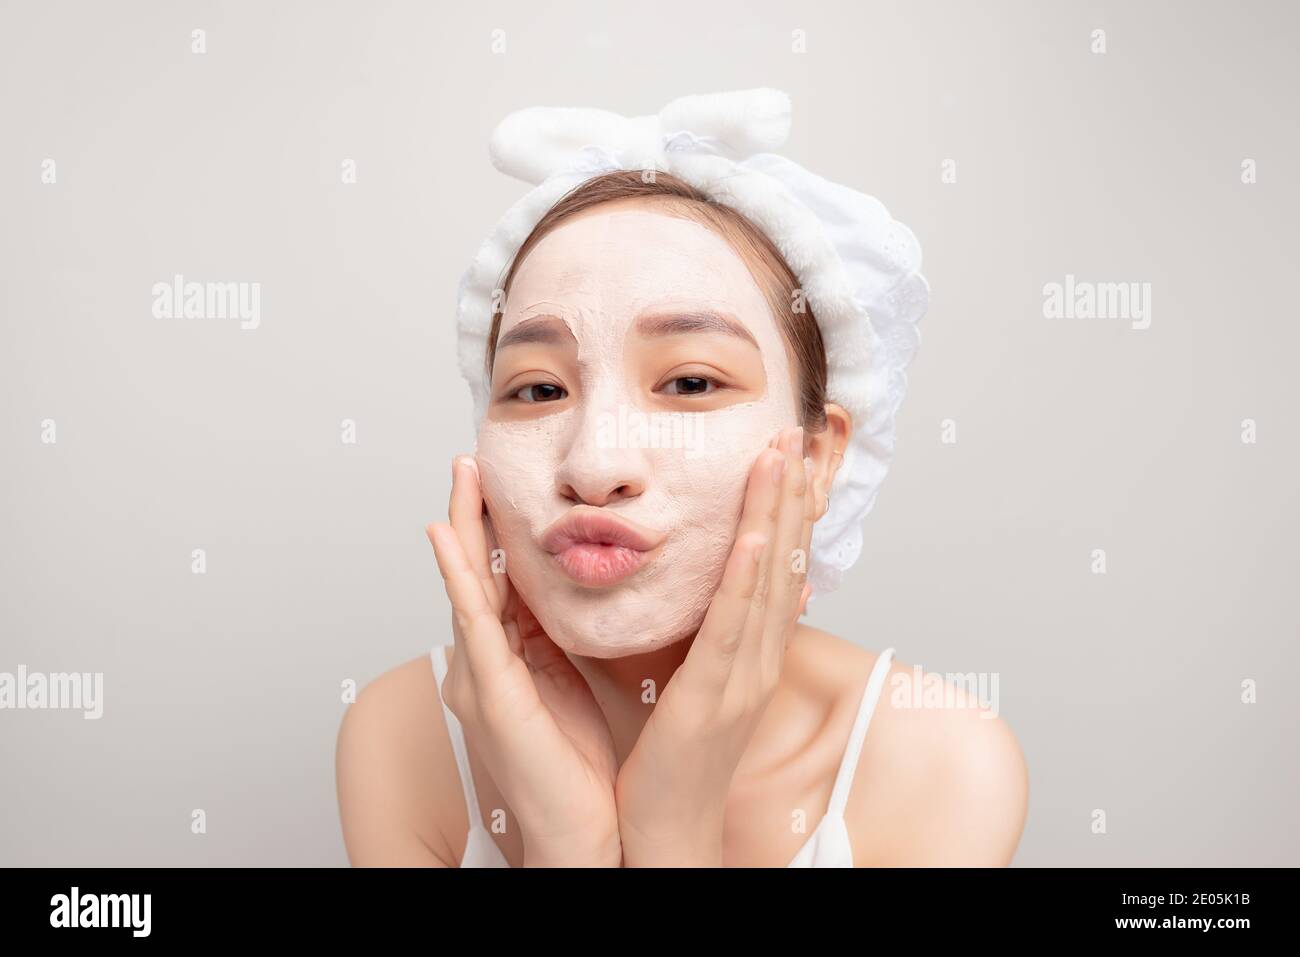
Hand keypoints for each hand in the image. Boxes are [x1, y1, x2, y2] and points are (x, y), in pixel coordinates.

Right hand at [426, 455, 621, 866]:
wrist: (579, 832)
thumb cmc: (574, 766)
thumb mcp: (568, 682)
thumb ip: (555, 638)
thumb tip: (569, 594)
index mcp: (509, 658)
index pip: (500, 580)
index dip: (497, 529)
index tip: (501, 480)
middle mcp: (484, 662)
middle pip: (478, 573)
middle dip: (472, 515)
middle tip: (470, 459)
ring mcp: (480, 676)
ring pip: (468, 587)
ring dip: (460, 530)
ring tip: (459, 478)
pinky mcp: (489, 693)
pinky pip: (472, 624)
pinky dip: (458, 578)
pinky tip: (445, 540)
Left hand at [614, 426, 819, 865]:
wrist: (667, 829)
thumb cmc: (671, 758)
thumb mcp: (692, 681)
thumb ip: (699, 632)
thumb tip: (693, 585)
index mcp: (753, 652)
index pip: (778, 565)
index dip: (786, 508)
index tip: (786, 454)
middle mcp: (760, 657)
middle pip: (784, 560)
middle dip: (789, 493)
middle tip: (795, 431)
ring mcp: (743, 676)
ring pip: (765, 581)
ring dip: (775, 514)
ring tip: (780, 456)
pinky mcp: (713, 696)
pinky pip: (734, 627)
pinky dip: (749, 578)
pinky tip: (757, 536)